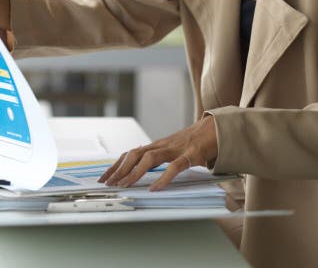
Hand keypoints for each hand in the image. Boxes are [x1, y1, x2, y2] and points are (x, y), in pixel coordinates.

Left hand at [98, 115, 217, 190]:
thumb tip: (140, 170)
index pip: (129, 154)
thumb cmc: (192, 142)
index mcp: (155, 146)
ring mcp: (175, 149)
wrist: (214, 129)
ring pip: (149, 158)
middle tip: (109, 183)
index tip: (104, 178)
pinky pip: (175, 167)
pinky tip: (155, 188)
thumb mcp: (171, 151)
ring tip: (125, 185)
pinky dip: (163, 178)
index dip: (115, 165)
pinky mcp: (190, 155)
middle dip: (119, 169)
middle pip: (134, 154)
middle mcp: (161, 146)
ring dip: (135, 172)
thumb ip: (157, 159)